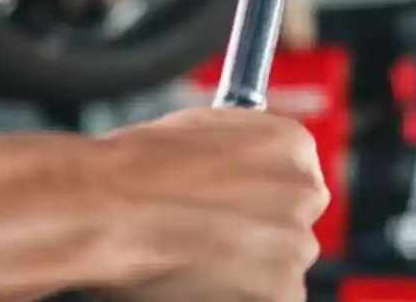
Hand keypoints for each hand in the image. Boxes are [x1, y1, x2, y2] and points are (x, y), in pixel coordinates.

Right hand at [91, 108, 328, 301]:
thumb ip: (237, 150)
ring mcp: (295, 243)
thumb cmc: (140, 167)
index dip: (261, 196)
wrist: (111, 204)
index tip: (240, 206)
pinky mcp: (282, 290)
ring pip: (280, 263)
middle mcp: (304, 191)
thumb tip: (235, 164)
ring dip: (247, 266)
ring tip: (196, 254)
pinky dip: (237, 293)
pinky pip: (268, 297)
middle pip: (291, 221)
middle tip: (214, 235)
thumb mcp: (201, 130)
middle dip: (257, 232)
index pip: (295, 176)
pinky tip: (198, 274)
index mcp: (292, 144)